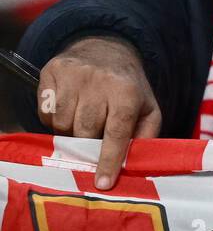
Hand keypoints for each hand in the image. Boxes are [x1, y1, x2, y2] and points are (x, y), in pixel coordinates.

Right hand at [37, 36, 161, 188]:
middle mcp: (98, 81)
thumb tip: (133, 164)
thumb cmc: (129, 88)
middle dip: (88, 143)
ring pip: (62, 124)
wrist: (107, 48)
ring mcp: (72, 74)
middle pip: (85, 131)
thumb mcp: (148, 109)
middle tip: (94, 139)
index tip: (102, 183)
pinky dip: (54, 119)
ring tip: (83, 121)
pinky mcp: (51, 71)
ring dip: (70, 132)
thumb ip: (145, 137)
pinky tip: (69, 110)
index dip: (108, 159)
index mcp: (127, 92)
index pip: (116, 132)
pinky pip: (45, 112)